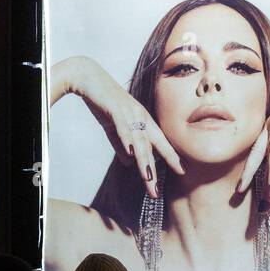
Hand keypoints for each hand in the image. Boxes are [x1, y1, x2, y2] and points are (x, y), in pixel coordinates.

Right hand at [59, 56, 183, 198]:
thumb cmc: (103, 102)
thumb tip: (129, 162)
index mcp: (143, 121)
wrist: (88, 78)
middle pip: (151, 147)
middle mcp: (140, 117)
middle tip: (156, 192)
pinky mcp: (115, 108)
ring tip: (148, 179)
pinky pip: (123, 127)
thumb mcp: (113, 127)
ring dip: (144, 161)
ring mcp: (129, 112)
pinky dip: (127, 140)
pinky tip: (131, 154)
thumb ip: (121, 145)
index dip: (171, 157)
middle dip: (154, 171)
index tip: (182, 171)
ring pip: (139, 141)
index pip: (160, 143)